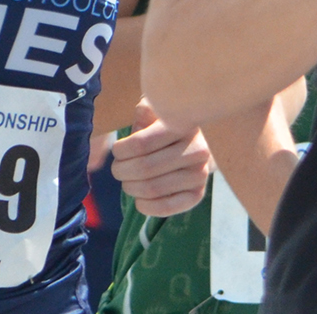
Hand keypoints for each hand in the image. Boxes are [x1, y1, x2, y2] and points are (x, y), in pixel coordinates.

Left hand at [111, 99, 212, 216]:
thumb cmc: (163, 126)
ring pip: (153, 188)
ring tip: (127, 181)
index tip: (117, 150)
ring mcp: (200, 174)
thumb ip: (146, 110)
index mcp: (183, 125)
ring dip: (131, 187)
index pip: (142, 144)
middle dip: (122, 170)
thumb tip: (144, 114)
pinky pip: (167, 207)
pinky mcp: (198, 194)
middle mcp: (198, 149)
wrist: (189, 145)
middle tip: (117, 169)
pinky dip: (146, 206)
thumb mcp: (155, 111)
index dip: (121, 150)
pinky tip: (139, 199)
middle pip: (145, 168)